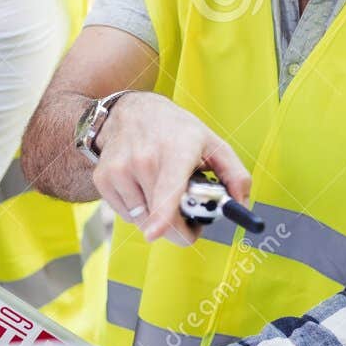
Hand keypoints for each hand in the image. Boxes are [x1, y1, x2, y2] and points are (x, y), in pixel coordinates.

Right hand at [92, 92, 250, 245]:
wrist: (132, 111)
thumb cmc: (177, 131)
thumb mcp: (213, 143)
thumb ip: (235, 175)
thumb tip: (241, 206)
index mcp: (177, 150)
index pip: (167, 187)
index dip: (162, 214)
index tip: (155, 233)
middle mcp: (144, 159)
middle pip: (159, 218)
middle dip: (179, 227)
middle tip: (189, 216)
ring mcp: (119, 169)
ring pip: (142, 220)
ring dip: (157, 217)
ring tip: (162, 191)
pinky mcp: (103, 178)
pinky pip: (126, 214)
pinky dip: (138, 209)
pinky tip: (143, 187)